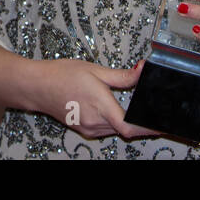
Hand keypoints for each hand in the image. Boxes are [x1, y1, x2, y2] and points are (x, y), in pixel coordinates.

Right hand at [30, 58, 157, 139]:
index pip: (130, 127)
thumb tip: (141, 71)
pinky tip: (113, 111)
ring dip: (126, 122)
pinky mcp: (83, 128)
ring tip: (135, 110)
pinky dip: (114, 122)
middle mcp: (95, 123)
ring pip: (115, 130)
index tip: (162, 126)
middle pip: (125, 129)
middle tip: (152, 112)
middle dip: (139, 122)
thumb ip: (121, 75)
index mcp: (100, 107)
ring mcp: (88, 128)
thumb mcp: (94, 70)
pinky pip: (105, 129)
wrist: (37, 86)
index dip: (148, 129)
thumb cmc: (61, 75)